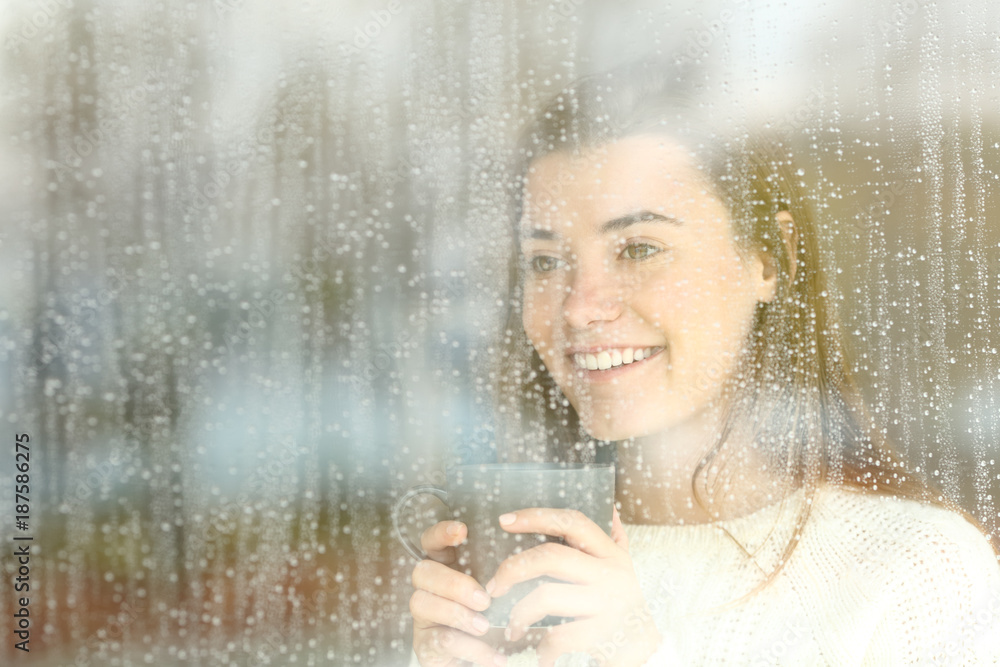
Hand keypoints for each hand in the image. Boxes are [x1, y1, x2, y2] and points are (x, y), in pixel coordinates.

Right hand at [409, 520, 507, 665]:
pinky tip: (495, 655)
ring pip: (421, 603)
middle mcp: (429, 589)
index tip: (462, 531)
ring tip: (485, 626)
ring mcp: (423, 617)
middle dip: (453, 584)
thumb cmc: (494, 619)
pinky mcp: (425, 645)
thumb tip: (522, 561)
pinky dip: (471, 648)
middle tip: (484, 599)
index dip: (440, 533)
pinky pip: (440, 641)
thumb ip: (502, 576)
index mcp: (447, 568)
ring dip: (457, 614)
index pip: (431, 542)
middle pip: (422, 572)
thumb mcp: (500, 593)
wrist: (489, 658)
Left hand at [484, 506, 662, 666]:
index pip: (572, 522)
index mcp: (611, 554)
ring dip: (520, 613)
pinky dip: (543, 647)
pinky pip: (559, 636)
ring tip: (513, 626)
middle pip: (551, 557)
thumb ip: (615, 539)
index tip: (504, 520)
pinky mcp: (603, 635)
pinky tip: (541, 654)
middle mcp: (611, 573)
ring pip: (547, 596)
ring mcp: (608, 604)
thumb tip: (610, 508)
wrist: (650, 651)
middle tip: (494, 586)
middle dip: (513, 569)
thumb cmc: (628, 605)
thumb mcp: (626, 569)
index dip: (536, 516)